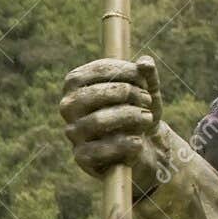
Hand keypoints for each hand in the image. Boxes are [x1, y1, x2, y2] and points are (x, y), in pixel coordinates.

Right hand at [59, 56, 163, 178]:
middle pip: (95, 94)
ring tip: (147, 118)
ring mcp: (73, 131)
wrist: (145, 146)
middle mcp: (69, 106)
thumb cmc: (139, 110)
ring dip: (131, 117)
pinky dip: (125, 143)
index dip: (124, 71)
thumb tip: (145, 62)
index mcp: (77, 83)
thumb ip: (147, 74)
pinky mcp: (82, 156)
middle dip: (128, 93)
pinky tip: (137, 141)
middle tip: (146, 99)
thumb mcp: (148, 90)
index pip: (97, 70)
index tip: (144, 79)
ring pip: (98, 120)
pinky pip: (101, 148)